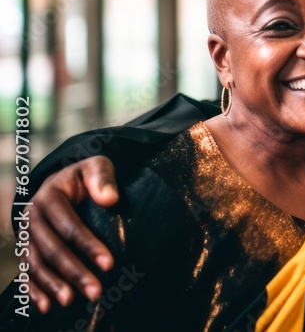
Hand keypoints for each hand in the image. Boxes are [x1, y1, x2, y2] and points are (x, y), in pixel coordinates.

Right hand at [27, 156, 118, 312]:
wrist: (62, 182)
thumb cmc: (84, 177)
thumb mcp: (95, 166)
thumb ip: (102, 177)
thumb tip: (110, 199)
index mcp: (49, 197)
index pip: (69, 226)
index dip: (88, 246)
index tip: (109, 264)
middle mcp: (32, 218)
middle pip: (52, 249)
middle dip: (74, 272)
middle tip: (96, 291)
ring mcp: (27, 235)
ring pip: (36, 264)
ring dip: (53, 284)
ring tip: (71, 301)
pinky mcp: (26, 249)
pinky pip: (26, 272)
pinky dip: (34, 290)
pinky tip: (46, 306)